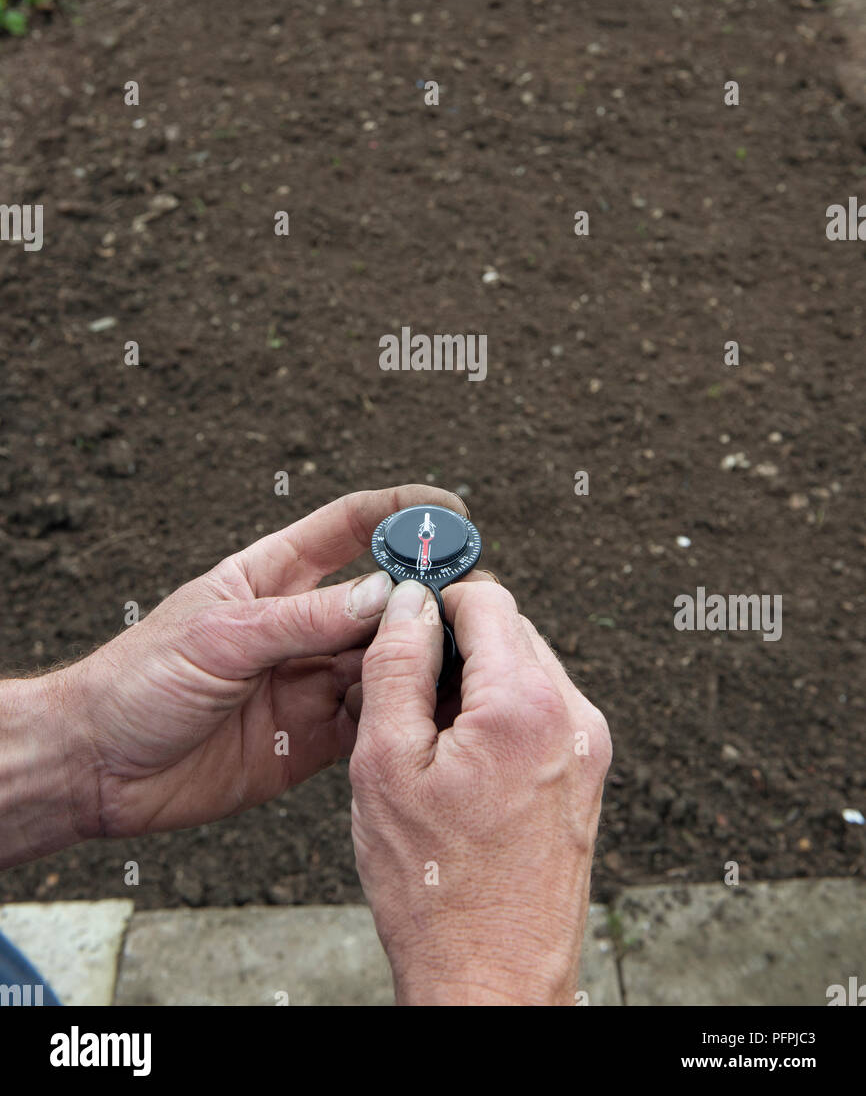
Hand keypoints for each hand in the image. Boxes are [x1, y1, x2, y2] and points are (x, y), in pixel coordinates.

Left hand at [2, 485, 466, 865]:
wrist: (100, 767)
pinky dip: (401, 716)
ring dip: (419, 659)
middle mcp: (302, 624)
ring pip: (386, 660)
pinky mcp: (313, 738)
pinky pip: (372, 720)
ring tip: (455, 661)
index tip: (452, 513)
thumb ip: (305, 619)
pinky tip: (423, 714)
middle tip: (471, 601)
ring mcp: (310, 680)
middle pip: (382, 597)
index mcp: (274, 576)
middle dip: (426, 594)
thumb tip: (387, 595)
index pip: (350, 526)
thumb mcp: (223, 635)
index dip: (402, 512)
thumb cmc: (141, 681)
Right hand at [349, 578, 611, 1005]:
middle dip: (454, 644)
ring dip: (476, 681)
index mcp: (525, 704)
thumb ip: (397, 665)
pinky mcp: (587, 777)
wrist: (493, 981)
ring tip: (426, 739)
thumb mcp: (386, 764)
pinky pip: (540, 712)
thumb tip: (409, 603)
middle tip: (401, 690)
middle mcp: (572, 717)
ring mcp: (587, 748)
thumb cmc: (435, 888)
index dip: (436, 600)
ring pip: (526, 669)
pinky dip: (498, 715)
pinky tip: (458, 764)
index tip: (402, 622)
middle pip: (510, 630)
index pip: (487, 598)